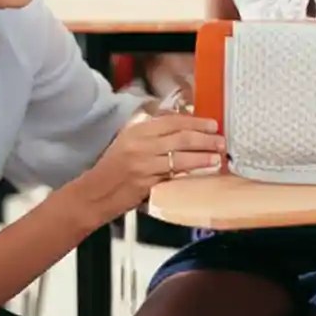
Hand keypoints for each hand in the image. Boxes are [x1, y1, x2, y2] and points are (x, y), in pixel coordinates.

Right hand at [72, 113, 224, 221]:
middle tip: (220, 141)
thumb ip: (150, 135)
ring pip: (181, 158)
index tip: (211, 125)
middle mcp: (140, 144)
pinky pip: (173, 175)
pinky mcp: (147, 182)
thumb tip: (180, 129)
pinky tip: (201, 173)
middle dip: (205, 139)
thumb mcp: (127, 142)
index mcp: (136, 131)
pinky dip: (189, 173)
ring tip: (217, 157)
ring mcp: (144, 164)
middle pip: (181, 137)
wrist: (94, 193)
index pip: (171, 122)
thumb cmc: (112, 169)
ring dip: (202, 157)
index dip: (195, 122)